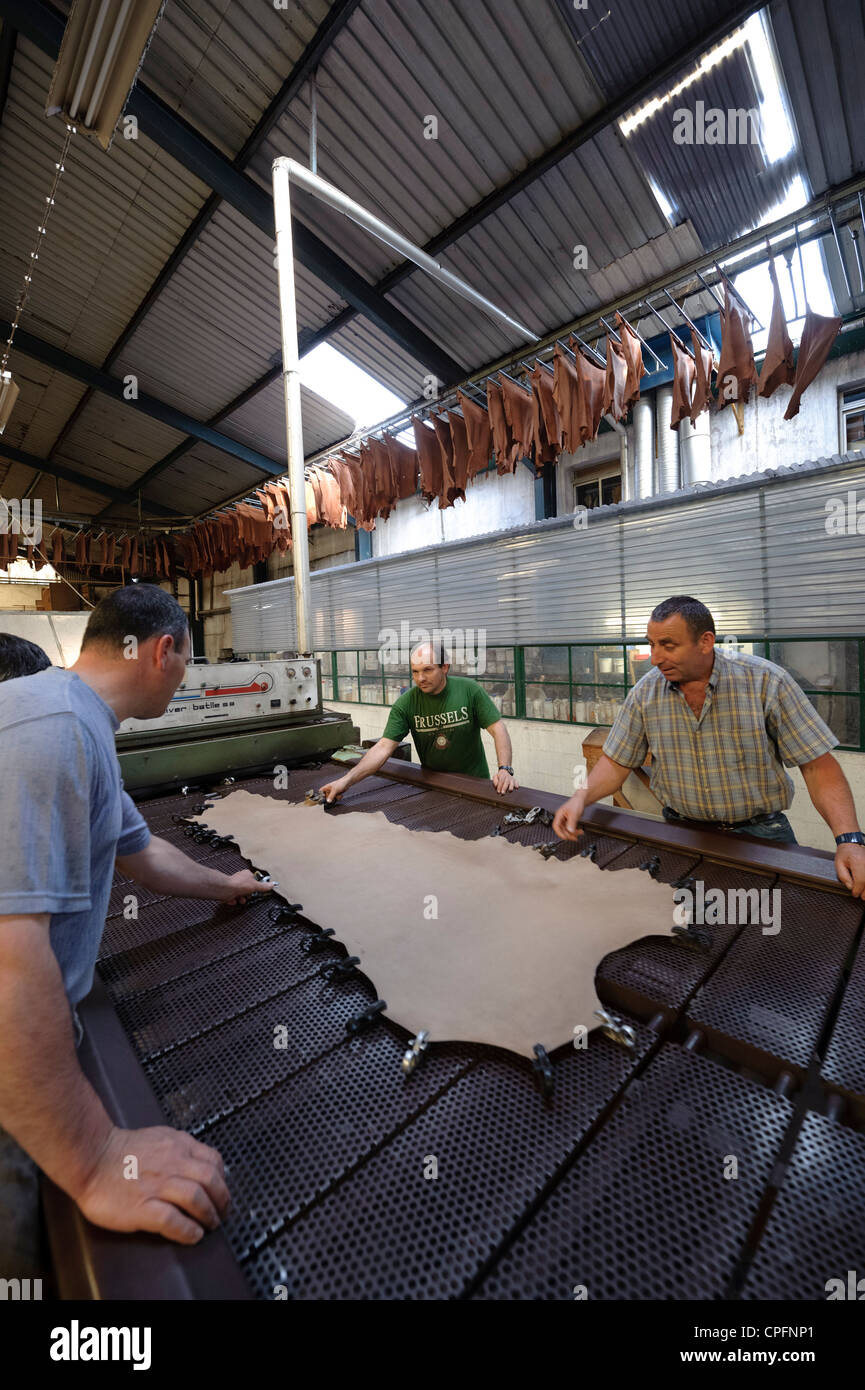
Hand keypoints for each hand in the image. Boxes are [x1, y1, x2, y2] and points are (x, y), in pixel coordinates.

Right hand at [74, 1125, 229, 1244]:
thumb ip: (179, 1149)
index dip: (222, 1179)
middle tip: (220, 1215)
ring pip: (196, 1198)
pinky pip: (172, 1220)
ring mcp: (157, 1185)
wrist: (91, 1157)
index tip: (221, 1193)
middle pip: (210, 1180)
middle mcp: (172, 1163)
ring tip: (208, 1227)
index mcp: (177, 1146)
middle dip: (222, 1201)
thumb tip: (198, 1164)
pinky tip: (191, 1235)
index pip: (213, 1160)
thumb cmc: (121, 1152)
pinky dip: (187, 1230)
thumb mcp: (159, 1138)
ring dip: (208, 1216)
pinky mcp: (141, 1207)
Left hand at [220, 870, 273, 904]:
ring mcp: (233, 886)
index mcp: (246, 874)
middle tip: (248, 895)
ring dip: (241, 899)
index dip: (256, 886)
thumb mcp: (255, 885)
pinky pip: (232, 898)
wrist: (226, 889)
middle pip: (247, 888)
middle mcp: (239, 879)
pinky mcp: (228, 892)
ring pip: (240, 894)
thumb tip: (272, 885)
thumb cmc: (239, 884)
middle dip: (248, 895)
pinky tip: (233, 900)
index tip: (258, 890)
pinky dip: (233, 900)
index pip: (254, 880)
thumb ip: (264, 886)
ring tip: (240, 899)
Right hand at [319, 777, 349, 803]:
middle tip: (333, 797)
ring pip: (332, 798)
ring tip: (338, 795)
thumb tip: (328, 801)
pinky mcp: (336, 794)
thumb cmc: (340, 783)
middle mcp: (329, 790)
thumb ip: (331, 796)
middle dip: (330, 798)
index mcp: (326, 787)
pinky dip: (338, 797)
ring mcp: (333, 792)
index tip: (323, 799)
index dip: (320, 795)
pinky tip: (341, 795)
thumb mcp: (335, 790)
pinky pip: (336, 798)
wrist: (347, 783)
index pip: (320, 792)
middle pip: (326, 797)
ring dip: (336, 798)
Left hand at [492, 768, 517, 793]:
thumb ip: (495, 781)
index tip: (498, 792)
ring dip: (510, 788)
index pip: (501, 781)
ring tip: (509, 791)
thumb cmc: (499, 777)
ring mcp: (512, 779)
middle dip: (504, 788)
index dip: (500, 786)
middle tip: (502, 793)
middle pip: (507, 782)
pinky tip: (515, 789)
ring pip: (512, 784)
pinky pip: (517, 783)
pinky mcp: (515, 781)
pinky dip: (516, 786)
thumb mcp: (495, 776)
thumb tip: (496, 786)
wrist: (504, 772)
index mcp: (502, 775)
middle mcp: (508, 777)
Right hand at [552, 792, 586, 840]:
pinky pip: (570, 828)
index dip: (559, 833)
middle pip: (561, 830)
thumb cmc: (575, 803)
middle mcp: (561, 818)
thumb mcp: (573, 814)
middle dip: (568, 834)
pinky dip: (575, 831)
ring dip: (572, 833)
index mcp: (559, 815)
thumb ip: (571, 823)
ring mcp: (565, 820)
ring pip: (566, 830)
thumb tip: (570, 831)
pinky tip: (579, 831)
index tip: (565, 837)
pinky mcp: (569, 821)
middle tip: (575, 837)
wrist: (581, 800)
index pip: (556, 826)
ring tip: (579, 833)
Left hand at [835, 843, 864, 897]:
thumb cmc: (845, 854)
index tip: (854, 894)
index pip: (860, 880)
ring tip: (864, 894)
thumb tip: (850, 887)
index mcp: (858, 862)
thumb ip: (843, 877)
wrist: (852, 844)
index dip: (857, 890)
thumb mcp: (839, 865)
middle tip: (861, 897)